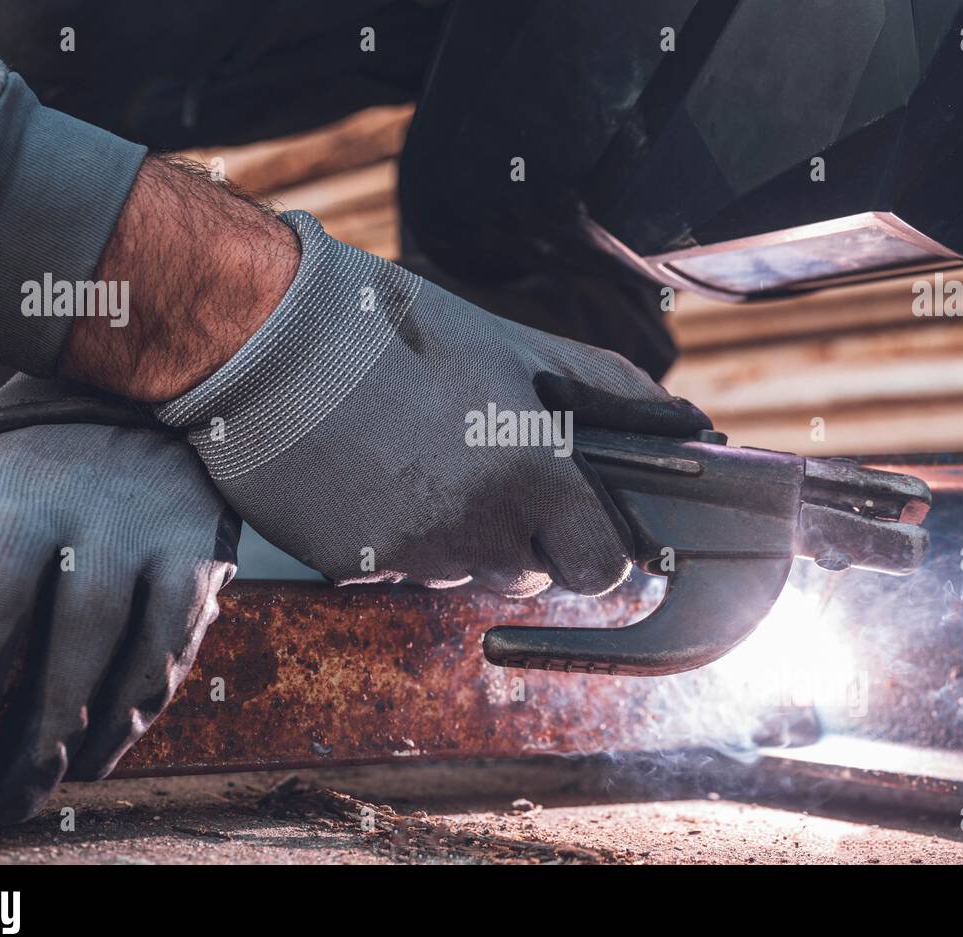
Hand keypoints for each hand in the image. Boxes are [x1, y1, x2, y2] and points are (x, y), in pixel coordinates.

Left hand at [0, 376, 237, 821]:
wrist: (172, 413)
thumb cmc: (42, 479)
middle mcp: (41, 491)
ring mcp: (123, 518)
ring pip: (84, 632)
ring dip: (46, 733)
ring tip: (15, 797)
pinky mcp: (189, 547)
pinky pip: (159, 645)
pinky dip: (125, 716)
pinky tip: (93, 762)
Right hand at [157, 211, 708, 596]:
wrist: (271, 341)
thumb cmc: (403, 334)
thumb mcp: (520, 348)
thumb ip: (612, 391)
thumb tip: (692, 424)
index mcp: (531, 476)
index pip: (601, 570)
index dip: (596, 550)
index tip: (578, 523)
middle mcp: (476, 530)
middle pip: (529, 577)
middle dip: (522, 538)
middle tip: (484, 470)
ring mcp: (411, 556)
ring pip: (461, 576)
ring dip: (456, 536)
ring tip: (418, 460)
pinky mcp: (350, 568)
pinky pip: (397, 572)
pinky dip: (395, 537)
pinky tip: (371, 476)